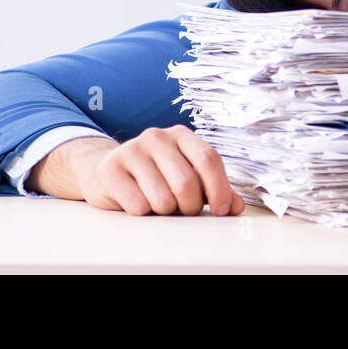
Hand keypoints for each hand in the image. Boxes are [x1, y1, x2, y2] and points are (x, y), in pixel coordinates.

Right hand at [72, 126, 246, 216]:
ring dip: (166, 212)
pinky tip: (138, 203)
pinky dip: (143, 213)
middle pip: (186, 183)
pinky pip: (138, 206)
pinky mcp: (110, 169)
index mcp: (181, 134)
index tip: (222, 210)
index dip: (219, 188)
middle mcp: (157, 137)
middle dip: (190, 206)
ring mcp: (131, 150)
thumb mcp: (187, 175)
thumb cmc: (156, 175)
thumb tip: (237, 206)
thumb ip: (213, 188)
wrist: (110, 170)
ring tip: (159, 204)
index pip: (208, 158)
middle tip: (184, 210)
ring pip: (162, 199)